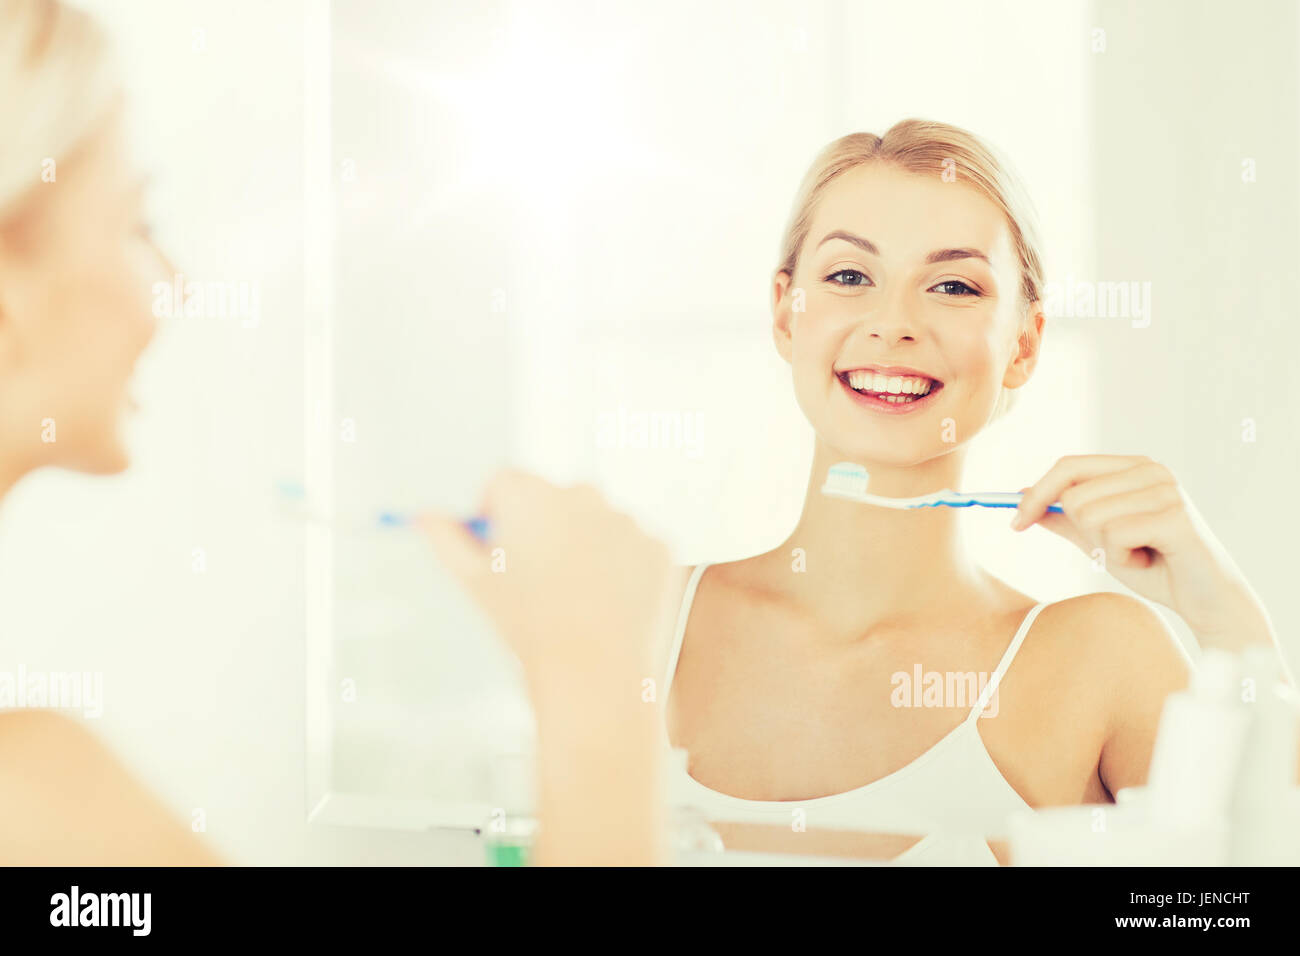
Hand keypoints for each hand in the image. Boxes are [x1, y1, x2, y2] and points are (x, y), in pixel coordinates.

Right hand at [418, 469, 675, 703]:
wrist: (596, 675)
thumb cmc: (529, 630)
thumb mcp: (476, 585)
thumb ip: (447, 541)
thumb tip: (424, 517)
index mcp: (532, 496)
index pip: (504, 481)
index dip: (495, 512)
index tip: (497, 545)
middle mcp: (582, 494)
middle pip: (553, 498)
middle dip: (542, 526)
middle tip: (536, 578)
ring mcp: (626, 518)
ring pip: (596, 522)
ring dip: (584, 546)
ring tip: (575, 600)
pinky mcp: (659, 544)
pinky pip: (632, 546)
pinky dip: (622, 567)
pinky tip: (609, 604)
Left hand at [1013, 455, 1269, 644]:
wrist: (1206, 600)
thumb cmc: (1155, 566)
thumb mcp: (1098, 540)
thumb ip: (1064, 518)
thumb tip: (1019, 495)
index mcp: (1132, 466)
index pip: (1067, 466)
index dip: (1035, 495)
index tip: (1015, 524)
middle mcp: (1151, 469)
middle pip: (1072, 494)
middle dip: (1083, 532)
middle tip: (1118, 548)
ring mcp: (1166, 489)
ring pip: (1090, 516)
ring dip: (1105, 548)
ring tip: (1138, 553)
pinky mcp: (1175, 515)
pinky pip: (1114, 536)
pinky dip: (1122, 558)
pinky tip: (1149, 560)